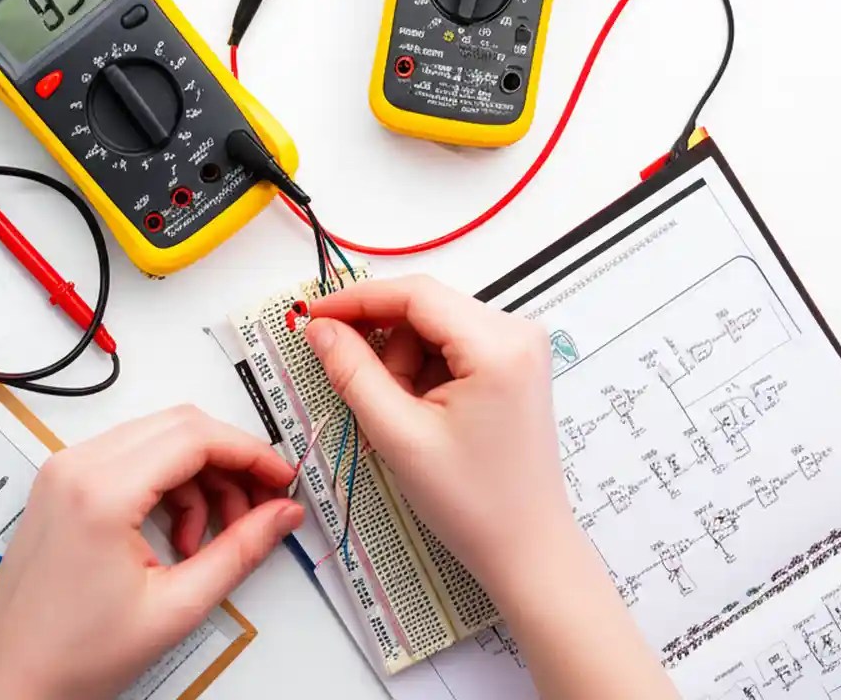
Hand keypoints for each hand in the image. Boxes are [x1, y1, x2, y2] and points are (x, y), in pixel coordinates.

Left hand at [0, 407, 303, 699]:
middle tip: (261, 503)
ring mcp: (64, 472)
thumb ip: (239, 552)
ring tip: (214, 537)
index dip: (251, 452)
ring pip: (158, 440)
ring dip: (200, 477)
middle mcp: (76, 468)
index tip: (281, 478)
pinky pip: (131, 459)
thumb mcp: (176, 607)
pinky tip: (179, 536)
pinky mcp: (62, 484)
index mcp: (100, 492)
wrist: (12, 681)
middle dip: (230, 462)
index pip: (195, 437)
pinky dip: (169, 486)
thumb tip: (281, 515)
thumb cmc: (71, 655)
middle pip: (180, 427)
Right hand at [306, 276, 565, 591]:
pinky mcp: (514, 365)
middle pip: (424, 310)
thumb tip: (321, 329)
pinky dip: (424, 375)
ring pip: (433, 330)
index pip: (415, 293)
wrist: (526, 547)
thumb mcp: (398, 435)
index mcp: (498, 345)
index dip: (358, 300)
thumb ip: (353, 372)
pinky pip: (451, 348)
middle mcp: (517, 333)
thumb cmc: (473, 502)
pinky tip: (423, 416)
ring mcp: (520, 348)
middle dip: (386, 348)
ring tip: (405, 421)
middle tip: (370, 398)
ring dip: (404, 366)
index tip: (314, 317)